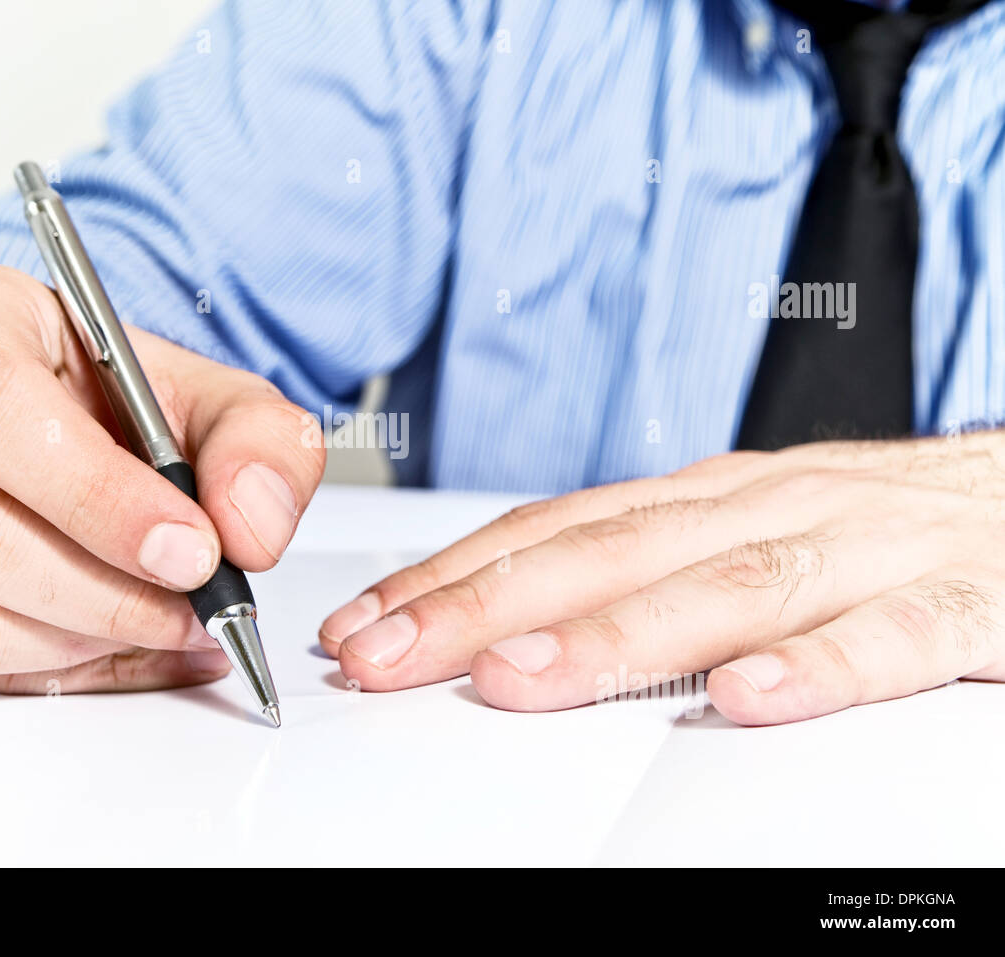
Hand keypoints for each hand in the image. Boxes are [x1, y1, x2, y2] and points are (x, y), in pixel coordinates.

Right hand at [0, 263, 323, 692]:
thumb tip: (248, 529)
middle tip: (195, 607)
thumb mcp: (213, 392)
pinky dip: (51, 669)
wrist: (70, 417)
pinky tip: (126, 648)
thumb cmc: (121, 398)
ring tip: (168, 625)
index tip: (190, 549)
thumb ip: (258, 443)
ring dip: (77, 639)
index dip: (94, 493)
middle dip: (100, 589)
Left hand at [320, 436, 1004, 723]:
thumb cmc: (874, 524)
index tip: (364, 628)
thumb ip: (643, 567)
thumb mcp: (740, 528)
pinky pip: (888, 636)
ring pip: (727, 589)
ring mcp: (864, 550)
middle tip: (389, 656)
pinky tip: (748, 701)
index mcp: (707, 498)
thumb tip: (509, 617)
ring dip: (614, 634)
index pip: (555, 531)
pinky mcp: (966, 602)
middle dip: (486, 606)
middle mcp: (768, 509)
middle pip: (608, 556)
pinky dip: (817, 666)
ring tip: (520, 676)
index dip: (452, 577)